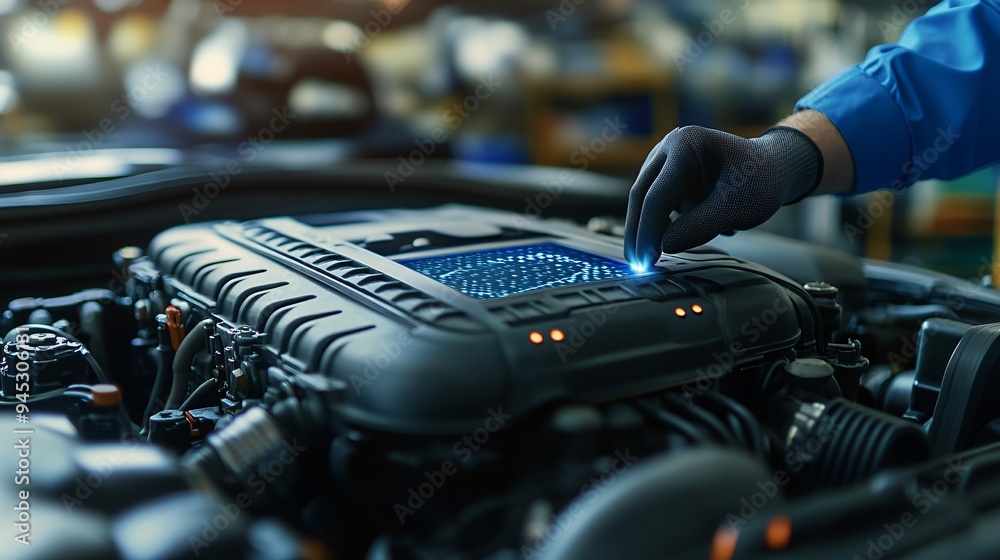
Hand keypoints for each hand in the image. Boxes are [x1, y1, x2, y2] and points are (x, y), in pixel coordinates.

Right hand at [624, 125, 821, 269]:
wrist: (773, 169)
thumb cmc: (761, 181)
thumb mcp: (736, 208)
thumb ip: (700, 227)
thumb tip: (664, 246)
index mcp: (686, 144)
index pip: (657, 196)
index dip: (649, 232)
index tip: (648, 261)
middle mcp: (669, 147)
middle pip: (641, 195)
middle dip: (639, 233)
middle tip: (638, 266)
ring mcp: (665, 160)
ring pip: (645, 200)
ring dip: (650, 228)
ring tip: (657, 257)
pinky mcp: (667, 176)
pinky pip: (657, 203)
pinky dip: (662, 223)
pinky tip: (678, 236)